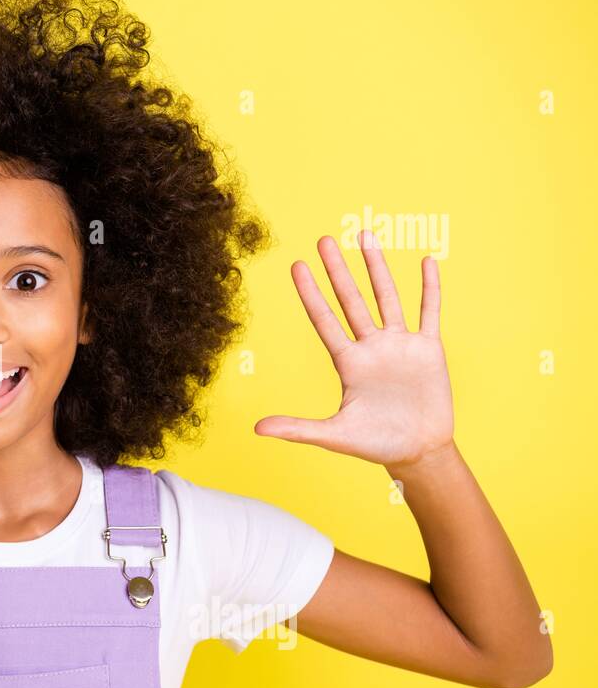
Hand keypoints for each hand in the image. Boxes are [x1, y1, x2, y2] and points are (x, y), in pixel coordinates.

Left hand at [253, 229, 452, 470]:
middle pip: (351, 300)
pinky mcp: (428, 350)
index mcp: (347, 363)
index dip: (311, 294)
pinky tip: (426, 262)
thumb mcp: (333, 436)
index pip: (324, 320)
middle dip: (337, 270)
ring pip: (387, 297)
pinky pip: (429, 312)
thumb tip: (256, 429)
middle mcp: (371, 347)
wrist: (418, 453)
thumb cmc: (375, 445)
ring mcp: (399, 345)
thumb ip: (297, 429)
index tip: (297, 266)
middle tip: (324, 238)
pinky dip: (429, 289)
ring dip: (377, 267)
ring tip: (366, 234)